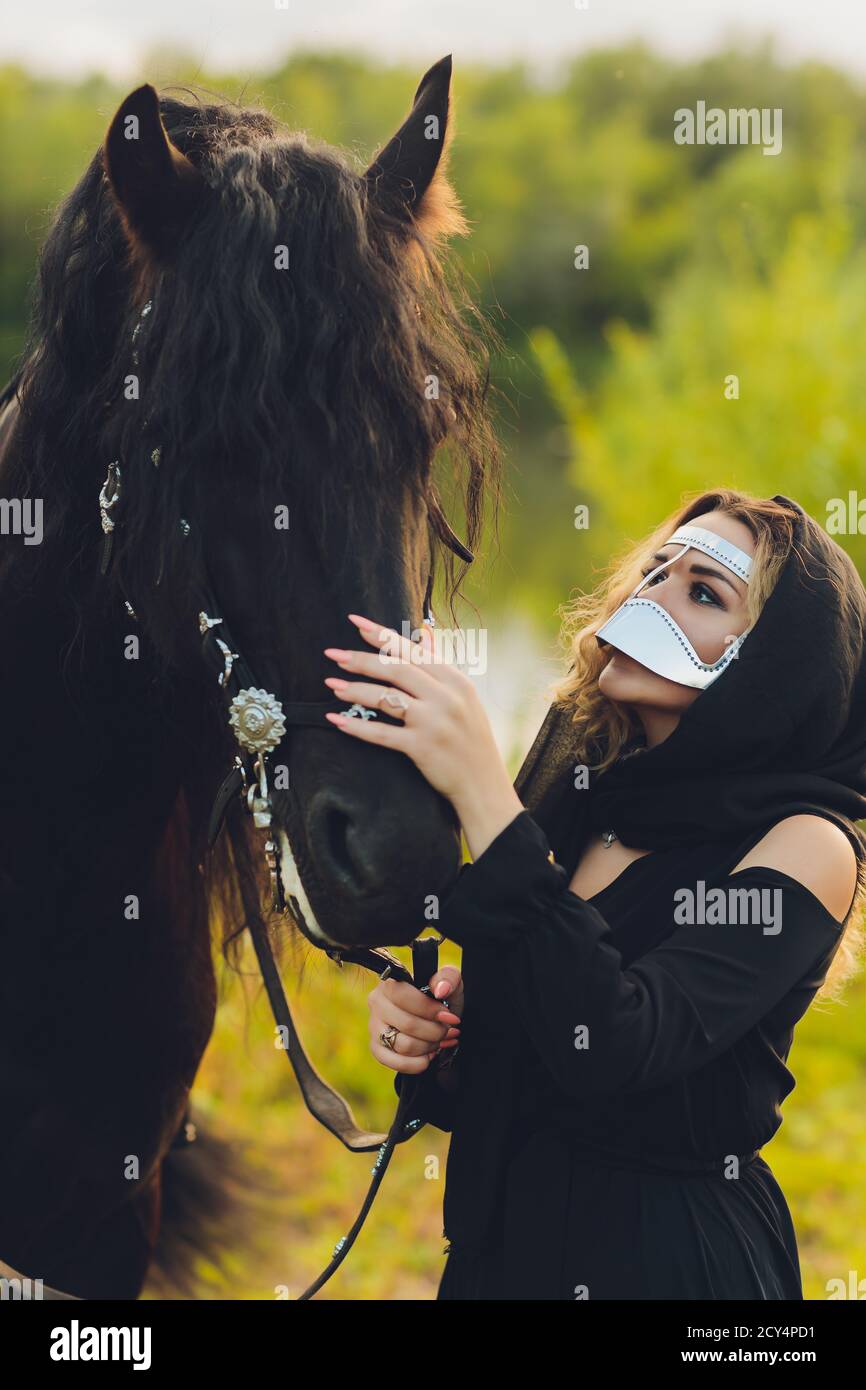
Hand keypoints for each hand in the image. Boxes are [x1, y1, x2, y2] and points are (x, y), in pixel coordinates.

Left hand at [323, 614, 523, 857]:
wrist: (483, 784)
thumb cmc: (470, 739)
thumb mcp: (464, 697)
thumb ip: (440, 665)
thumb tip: (423, 632)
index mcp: (455, 680)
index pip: (412, 651)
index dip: (381, 635)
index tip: (355, 622)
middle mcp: (446, 697)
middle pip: (395, 669)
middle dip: (360, 659)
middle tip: (333, 654)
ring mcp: (434, 722)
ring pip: (385, 698)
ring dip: (354, 690)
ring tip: (331, 684)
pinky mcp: (421, 747)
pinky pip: (381, 733)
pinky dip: (356, 726)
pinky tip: (336, 720)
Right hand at [368, 965, 462, 1073]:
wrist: (436, 1019)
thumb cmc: (441, 997)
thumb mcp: (450, 982)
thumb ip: (448, 978)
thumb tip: (440, 990)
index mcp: (391, 982)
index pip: (403, 997)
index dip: (429, 1010)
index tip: (449, 1017)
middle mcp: (377, 1003)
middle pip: (407, 1024)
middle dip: (435, 1032)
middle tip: (448, 1031)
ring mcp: (374, 1027)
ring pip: (404, 1045)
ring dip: (429, 1047)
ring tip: (439, 1042)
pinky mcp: (376, 1048)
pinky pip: (395, 1063)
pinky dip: (417, 1064)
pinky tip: (428, 1056)